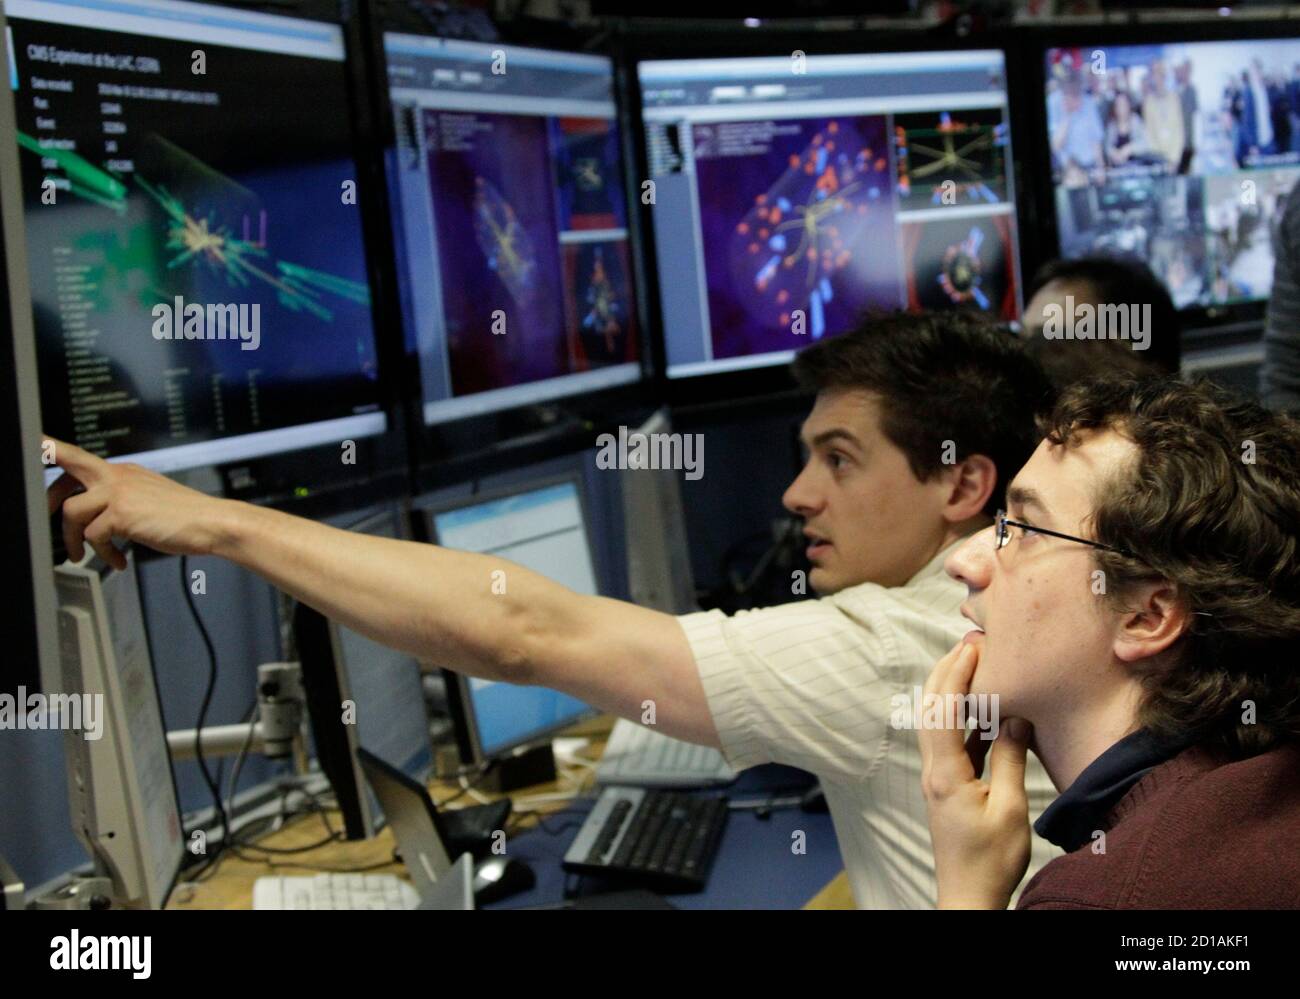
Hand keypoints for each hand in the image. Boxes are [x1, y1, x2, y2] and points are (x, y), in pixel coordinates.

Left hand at [44, 436, 234, 569]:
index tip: (36, 450)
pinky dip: (103, 554)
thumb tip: (101, 520)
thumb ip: (123, 501)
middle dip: (48, 494)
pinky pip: (94, 536)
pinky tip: (117, 560)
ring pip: (72, 511)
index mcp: (125, 472)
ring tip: (85, 554)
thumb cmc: (187, 516)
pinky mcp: (122, 514)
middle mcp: (118, 476)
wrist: (211, 523)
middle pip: (66, 468)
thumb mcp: (151, 499)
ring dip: (74, 539)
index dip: (52, 453)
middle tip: (47, 515)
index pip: (79, 457)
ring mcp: (119, 493)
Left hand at [918, 640, 1032, 908]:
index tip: (973, 647)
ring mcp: (939, 777)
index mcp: (945, 773)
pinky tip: (987, 710)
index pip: (943, 710)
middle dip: (948, 672)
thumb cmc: (990, 860)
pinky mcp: (949, 786)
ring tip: (977, 665)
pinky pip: (954, 742)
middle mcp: (935, 770)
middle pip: (932, 709)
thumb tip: (1015, 717)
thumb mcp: (1009, 808)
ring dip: (955, 692)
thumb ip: (1011, 759)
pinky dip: (966, 720)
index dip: (955, 675)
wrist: (968, 896)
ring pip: (940, 723)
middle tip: (970, 644)